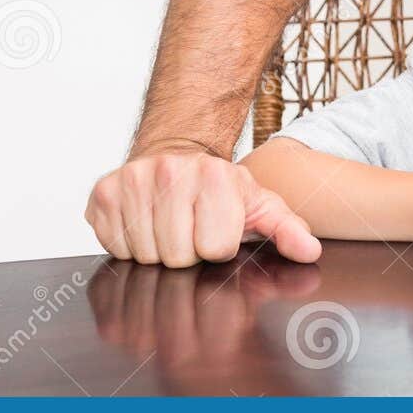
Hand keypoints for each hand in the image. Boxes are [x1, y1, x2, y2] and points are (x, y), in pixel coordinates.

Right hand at [85, 147, 321, 267]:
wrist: (175, 154)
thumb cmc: (219, 189)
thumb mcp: (259, 204)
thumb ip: (287, 229)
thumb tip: (310, 252)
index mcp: (215, 176)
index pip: (215, 249)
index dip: (219, 247)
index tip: (218, 229)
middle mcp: (170, 173)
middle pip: (178, 257)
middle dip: (188, 252)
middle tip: (192, 228)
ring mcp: (132, 181)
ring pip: (145, 256)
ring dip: (159, 251)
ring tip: (170, 226)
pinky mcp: (102, 193)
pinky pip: (115, 247)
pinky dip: (130, 245)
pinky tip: (145, 224)